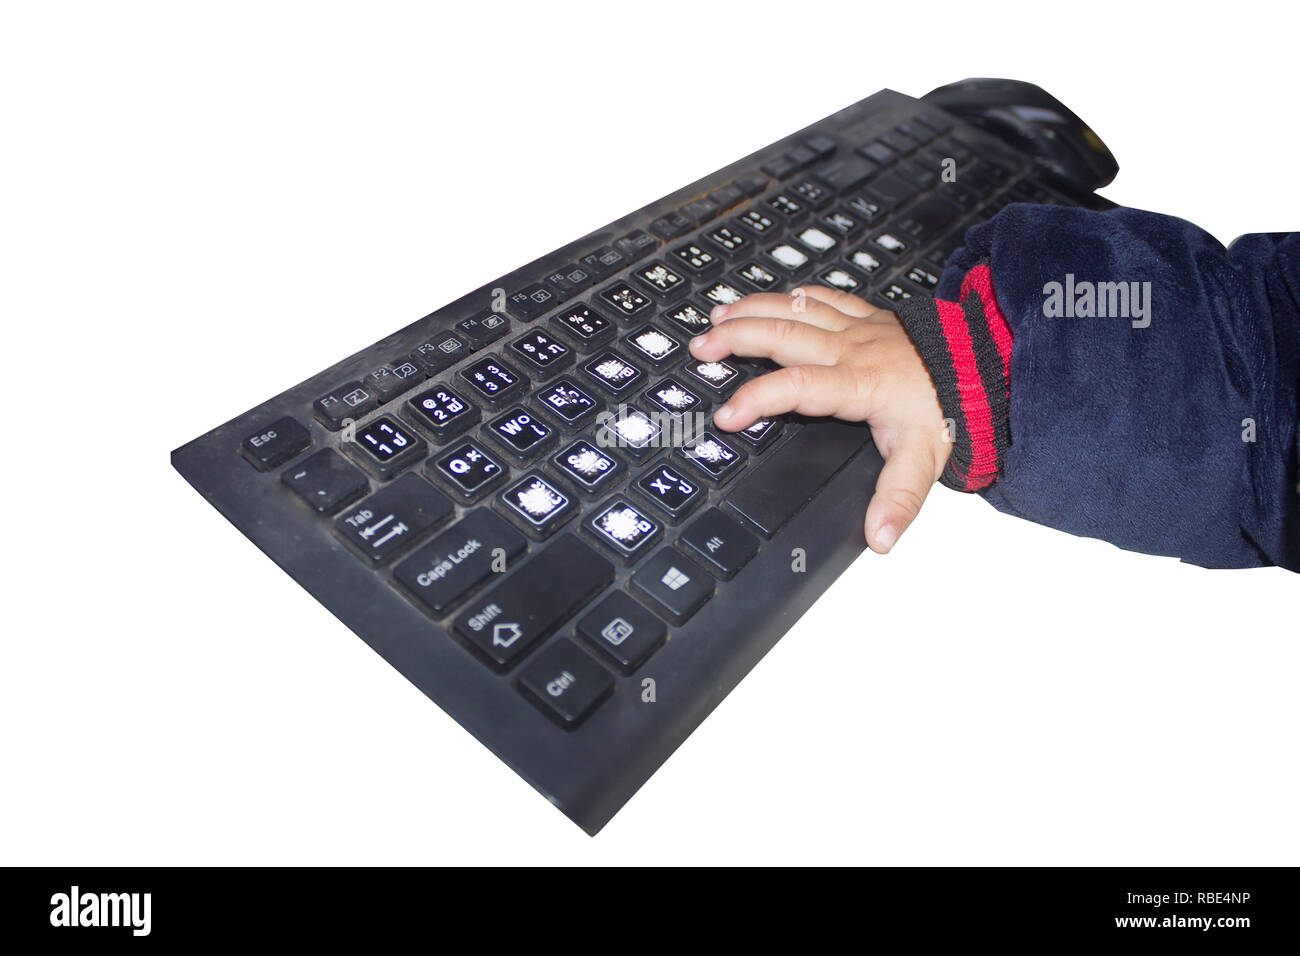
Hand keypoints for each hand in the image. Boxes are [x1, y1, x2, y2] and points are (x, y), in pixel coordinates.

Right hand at [688, 286, 950, 552]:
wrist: (984, 366)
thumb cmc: (949, 409)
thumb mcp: (925, 460)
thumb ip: (898, 500)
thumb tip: (879, 537)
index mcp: (857, 384)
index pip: (796, 386)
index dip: (757, 399)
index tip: (726, 416)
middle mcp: (850, 349)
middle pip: (782, 334)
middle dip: (736, 338)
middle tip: (700, 348)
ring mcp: (857, 328)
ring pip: (794, 308)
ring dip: (752, 310)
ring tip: (716, 316)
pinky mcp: (866, 316)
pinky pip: (822, 296)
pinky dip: (791, 295)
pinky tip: (770, 298)